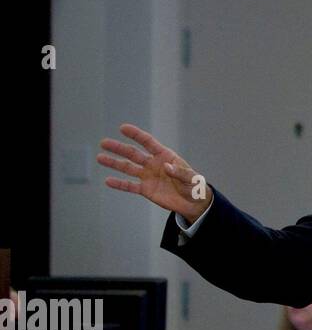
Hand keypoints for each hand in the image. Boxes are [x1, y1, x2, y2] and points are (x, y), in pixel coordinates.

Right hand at [97, 123, 213, 224]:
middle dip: (119, 148)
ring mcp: (148, 176)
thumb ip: (179, 172)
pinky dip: (119, 184)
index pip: (148, 143)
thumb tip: (166, 167)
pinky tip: (108, 181)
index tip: (123, 128)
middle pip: (133, 154)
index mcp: (165, 156)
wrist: (193, 202)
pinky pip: (130, 186)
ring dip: (114, 163)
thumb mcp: (191, 178)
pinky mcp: (146, 190)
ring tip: (100, 157)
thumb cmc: (194, 185)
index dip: (136, 135)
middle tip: (104, 142)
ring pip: (128, 168)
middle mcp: (154, 164)